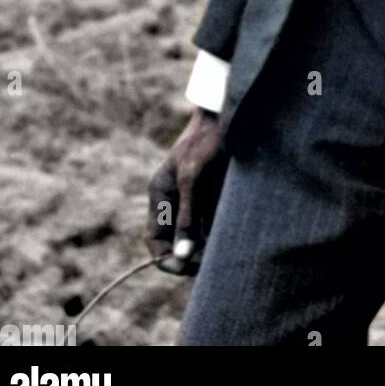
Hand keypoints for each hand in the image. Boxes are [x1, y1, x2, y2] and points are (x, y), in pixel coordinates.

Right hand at [146, 107, 228, 275]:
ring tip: (220, 249)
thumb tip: (182, 254)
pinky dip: (218, 234)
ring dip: (206, 247)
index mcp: (160, 194)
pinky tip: (229, 234)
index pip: (154, 239)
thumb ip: (188, 215)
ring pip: (195, 236)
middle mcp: (175, 199)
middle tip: (208, 262)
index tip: (185, 269)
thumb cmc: (207, 142)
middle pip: (176, 241)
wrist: (230, 116)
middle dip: (189, 256)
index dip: (166, 259)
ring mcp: (194, 198)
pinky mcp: (213, 195)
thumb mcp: (193, 178)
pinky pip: (211, 224)